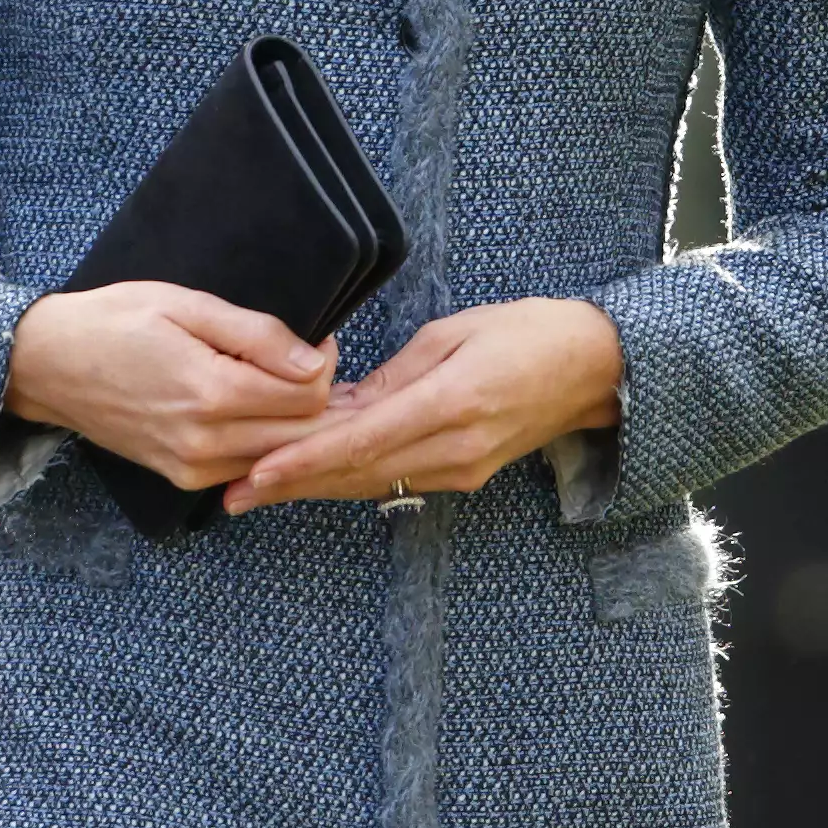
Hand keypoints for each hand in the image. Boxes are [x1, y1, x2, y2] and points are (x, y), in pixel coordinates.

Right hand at [5, 283, 337, 491]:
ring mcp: (192, 466)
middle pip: (303, 433)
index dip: (323, 364)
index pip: (309, 395)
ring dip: (290, 425)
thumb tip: (314, 361)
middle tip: (300, 363)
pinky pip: (246, 468)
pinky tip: (246, 411)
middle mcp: (205, 440)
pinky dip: (260, 443)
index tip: (312, 341)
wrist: (45, 365)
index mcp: (211, 391)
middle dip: (315, 399)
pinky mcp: (181, 478)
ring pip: (279, 457)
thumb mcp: (184, 305)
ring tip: (274, 384)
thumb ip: (255, 334)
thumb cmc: (111, 322)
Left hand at [224, 297, 623, 512]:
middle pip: (356, 474)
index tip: (257, 471)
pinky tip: (307, 477)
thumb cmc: (525, 334)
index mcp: (451, 405)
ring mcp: (460, 468)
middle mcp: (454, 449)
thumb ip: (393, 374)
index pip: (361, 442)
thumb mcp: (452, 334)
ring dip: (312, 488)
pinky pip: (393, 480)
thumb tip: (339, 403)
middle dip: (291, 485)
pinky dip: (346, 479)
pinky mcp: (462, 473)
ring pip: (370, 484)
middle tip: (231, 494)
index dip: (304, 460)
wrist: (596, 369)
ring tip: (253, 491)